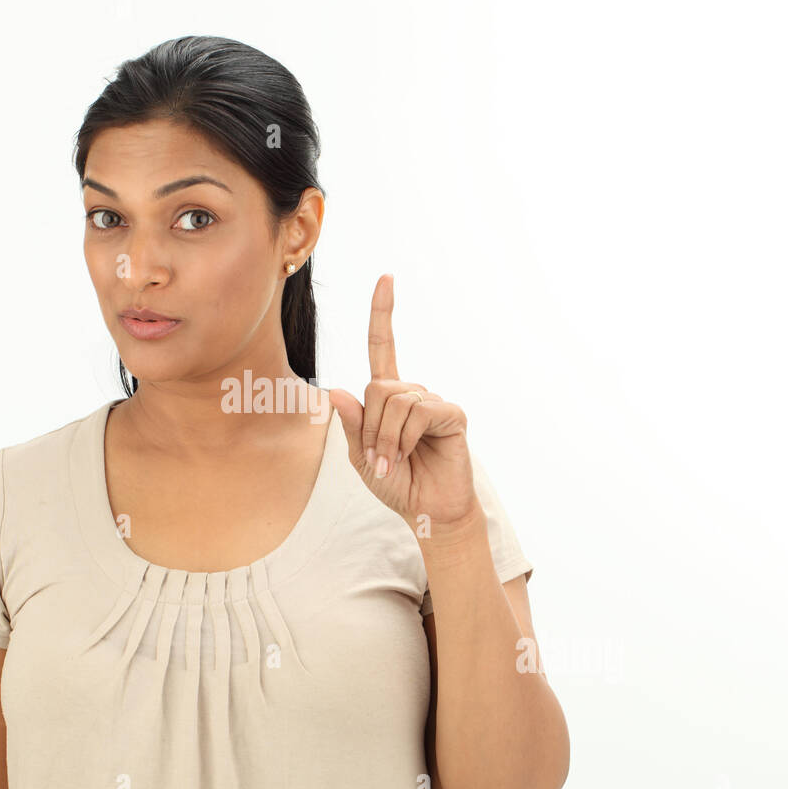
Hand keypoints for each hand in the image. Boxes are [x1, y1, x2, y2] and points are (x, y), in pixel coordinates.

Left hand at [327, 274, 480, 531]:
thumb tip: (335, 391)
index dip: (383, 313)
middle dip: (370, 428)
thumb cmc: (396, 482)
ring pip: (394, 401)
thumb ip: (351, 425)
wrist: (427, 510)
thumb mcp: (361, 456)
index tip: (386, 278)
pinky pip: (417, 412)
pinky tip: (412, 455)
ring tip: (394, 461)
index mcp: (389, 398)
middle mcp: (412, 392)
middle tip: (378, 458)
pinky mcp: (451, 413)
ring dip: (385, 438)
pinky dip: (404, 438)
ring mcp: (434, 401)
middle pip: (377, 387)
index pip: (383, 347)